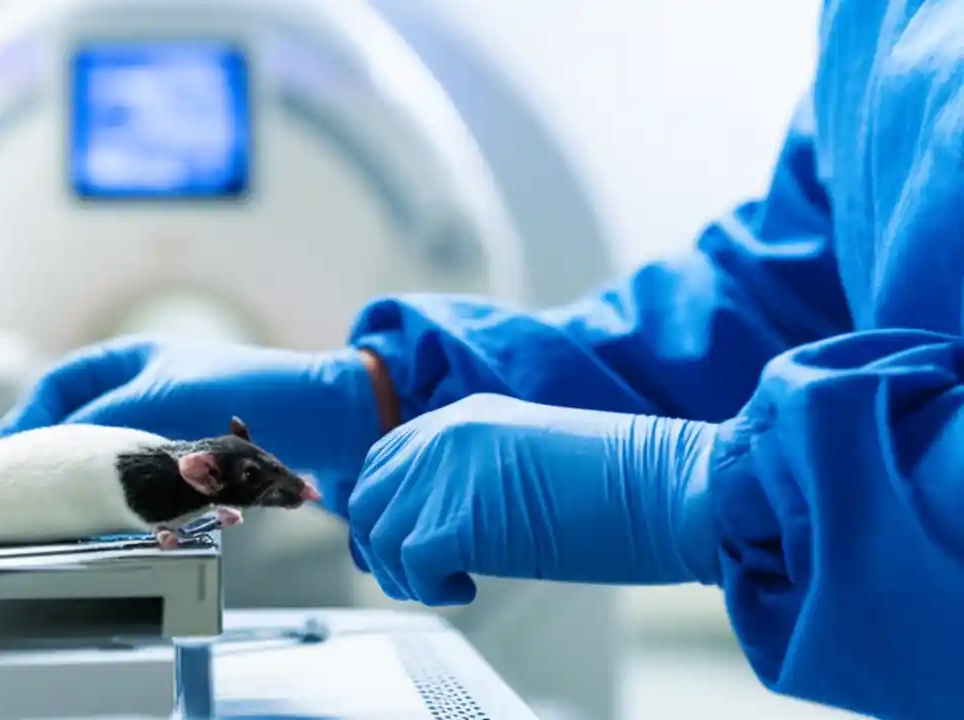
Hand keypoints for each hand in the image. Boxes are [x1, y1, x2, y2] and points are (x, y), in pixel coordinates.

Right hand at [0, 336, 385, 514]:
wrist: (328, 417)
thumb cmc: (248, 387)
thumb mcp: (159, 398)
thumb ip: (105, 425)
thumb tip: (58, 454)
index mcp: (128, 361)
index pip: (58, 388)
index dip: (28, 421)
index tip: (6, 456)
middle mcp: (144, 392)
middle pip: (82, 430)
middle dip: (63, 464)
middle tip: (34, 497)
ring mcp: (169, 427)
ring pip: (118, 464)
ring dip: (108, 490)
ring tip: (81, 516)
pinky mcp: (196, 464)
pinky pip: (156, 487)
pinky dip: (148, 507)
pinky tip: (143, 524)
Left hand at [347, 393, 719, 605]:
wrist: (666, 486)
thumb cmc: (621, 482)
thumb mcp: (528, 463)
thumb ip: (475, 479)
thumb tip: (440, 526)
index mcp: (462, 417)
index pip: (385, 459)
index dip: (382, 507)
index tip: (396, 543)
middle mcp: (443, 438)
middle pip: (369, 497)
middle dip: (382, 545)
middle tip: (417, 576)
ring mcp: (446, 475)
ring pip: (381, 535)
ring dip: (407, 574)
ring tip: (452, 585)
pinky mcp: (457, 521)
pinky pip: (410, 566)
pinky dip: (431, 589)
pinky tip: (468, 590)